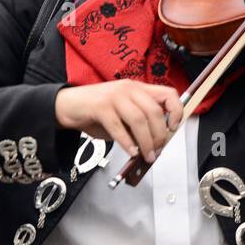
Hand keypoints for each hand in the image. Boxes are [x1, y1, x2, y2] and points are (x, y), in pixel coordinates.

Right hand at [54, 79, 183, 164]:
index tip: (174, 128)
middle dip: (159, 134)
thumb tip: (157, 144)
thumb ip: (139, 125)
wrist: (68, 106)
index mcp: (138, 88)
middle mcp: (128, 89)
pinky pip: (118, 127)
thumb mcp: (123, 115)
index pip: (168, 93)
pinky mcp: (100, 107)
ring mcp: (114, 96)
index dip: (176, 111)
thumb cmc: (97, 112)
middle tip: (158, 150)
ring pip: (139, 119)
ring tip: (147, 155)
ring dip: (146, 142)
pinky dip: (127, 142)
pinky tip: (131, 152)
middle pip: (154, 111)